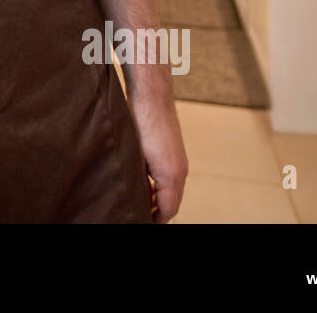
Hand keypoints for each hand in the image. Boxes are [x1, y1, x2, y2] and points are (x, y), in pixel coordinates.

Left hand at [128, 90, 187, 222]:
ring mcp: (180, 161)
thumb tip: (138, 199)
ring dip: (158, 199)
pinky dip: (160, 186)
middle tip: (138, 214)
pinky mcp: (176, 152)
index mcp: (172, 176)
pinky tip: (144, 183)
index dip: (154, 220)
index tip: (140, 221)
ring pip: (172, 190)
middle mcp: (180, 171)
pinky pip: (171, 178)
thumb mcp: (135, 157)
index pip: (167, 211)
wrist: (152, 96)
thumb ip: (138, 182)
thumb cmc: (141, 123)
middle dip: (157, 212)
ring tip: (139, 202)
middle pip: (172, 203)